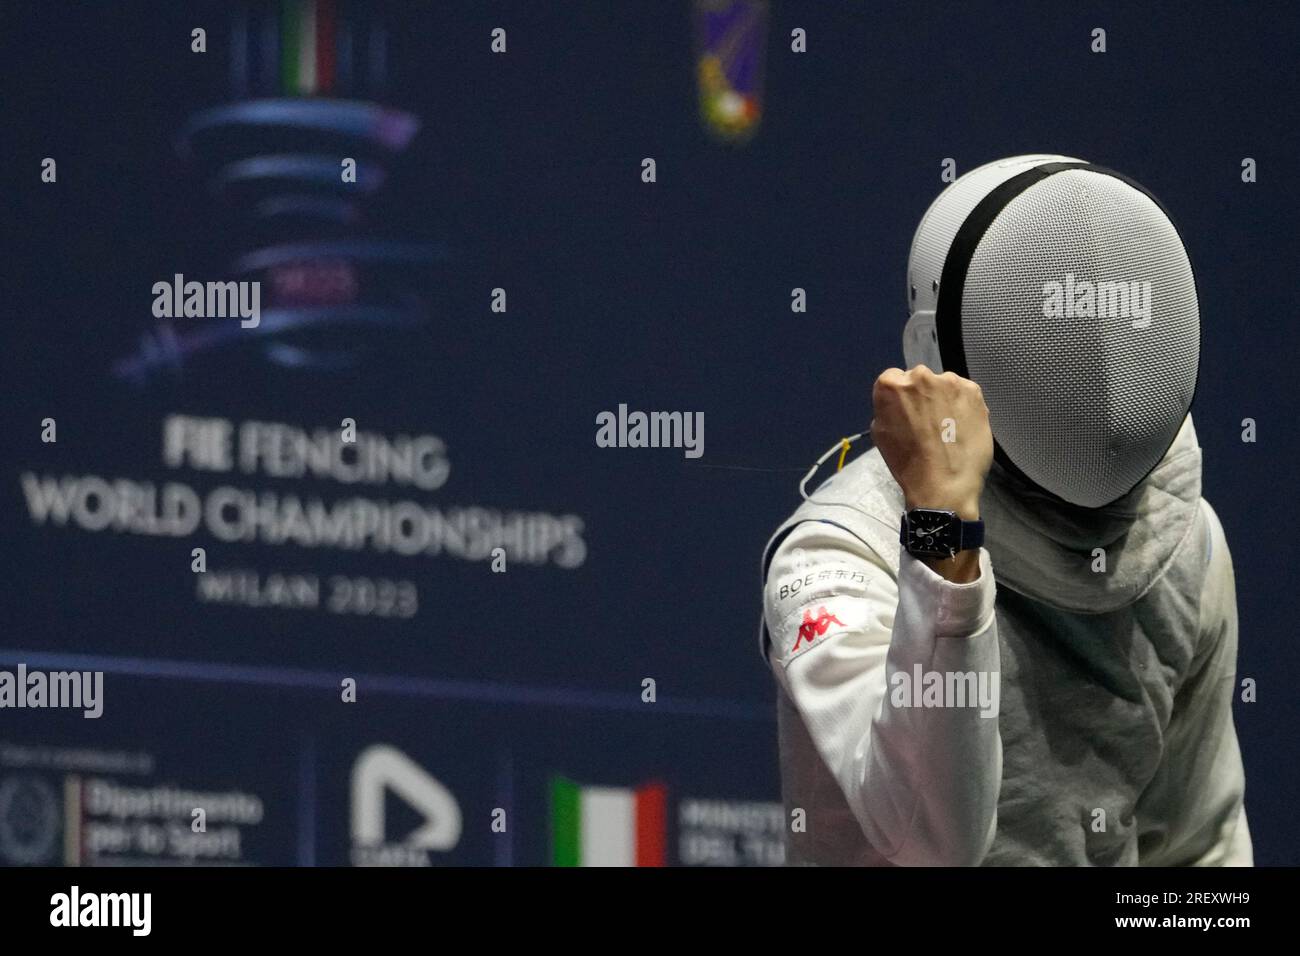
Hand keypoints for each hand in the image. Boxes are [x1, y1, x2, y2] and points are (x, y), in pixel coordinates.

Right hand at [870, 365, 992, 521]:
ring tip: (948, 426)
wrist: (944, 484)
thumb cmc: (907, 463)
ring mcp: (950, 382)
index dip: (900, 399)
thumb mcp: (880, 433)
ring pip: (944, 385)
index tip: (907, 414)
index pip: (893, 379)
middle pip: (920, 379)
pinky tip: (962, 426)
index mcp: (891, 385)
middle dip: (922, 395)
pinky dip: (963, 405)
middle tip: (928, 421)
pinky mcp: (974, 391)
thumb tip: (900, 403)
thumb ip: (888, 408)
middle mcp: (920, 376)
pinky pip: (965, 393)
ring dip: (944, 399)